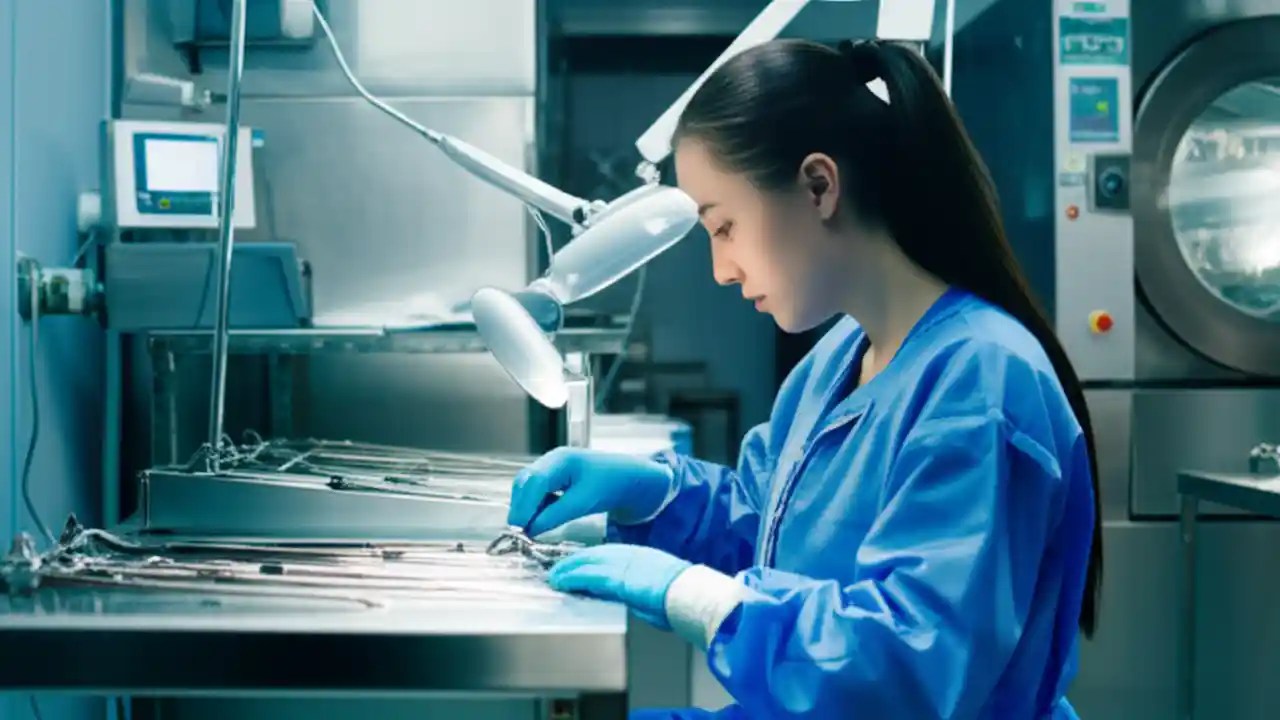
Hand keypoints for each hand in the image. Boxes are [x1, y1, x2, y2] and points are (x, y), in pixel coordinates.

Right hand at [507, 447, 673, 536]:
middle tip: (518, 532)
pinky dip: (534, 507)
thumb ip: (556, 515)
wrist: (630, 478)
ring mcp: (551, 468)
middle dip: (520, 507)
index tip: (519, 529)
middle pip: (524, 482)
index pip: (533, 482)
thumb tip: (530, 530)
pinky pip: (536, 492)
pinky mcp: (553, 479)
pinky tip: (540, 521)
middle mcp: (551, 461)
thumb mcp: (584, 502)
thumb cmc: (611, 485)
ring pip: (527, 488)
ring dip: (525, 508)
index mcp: (561, 460)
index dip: (523, 506)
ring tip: (528, 530)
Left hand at [548, 544, 690, 629]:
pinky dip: (571, 577)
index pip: (610, 554)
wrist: (693, 596)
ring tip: (555, 576)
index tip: (579, 563)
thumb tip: (628, 595)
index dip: (592, 558)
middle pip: (595, 553)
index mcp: (644, 556)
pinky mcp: (617, 578)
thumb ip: (639, 588)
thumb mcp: (658, 587)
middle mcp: (631, 555)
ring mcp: (624, 563)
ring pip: (587, 562)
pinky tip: (560, 581)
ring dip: (568, 569)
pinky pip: (587, 575)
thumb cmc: (683, 597)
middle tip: (559, 568)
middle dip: (575, 561)